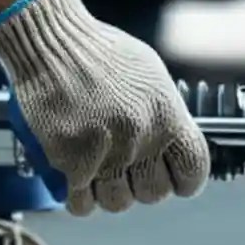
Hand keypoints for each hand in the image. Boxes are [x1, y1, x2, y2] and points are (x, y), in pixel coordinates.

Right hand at [0, 0, 210, 215]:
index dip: (182, 181)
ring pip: (117, 202)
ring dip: (106, 192)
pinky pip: (81, 202)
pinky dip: (77, 197)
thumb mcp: (150, 75)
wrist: (51, 41)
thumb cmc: (97, 51)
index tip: (171, 180)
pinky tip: (74, 181)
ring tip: (96, 171)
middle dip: (139, 186)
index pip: (193, 171)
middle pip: (153, 193)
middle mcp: (142, 137)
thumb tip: (171, 143)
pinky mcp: (72, 160)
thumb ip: (164, 113)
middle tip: (124, 170)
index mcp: (167, 115)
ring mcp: (107, 151)